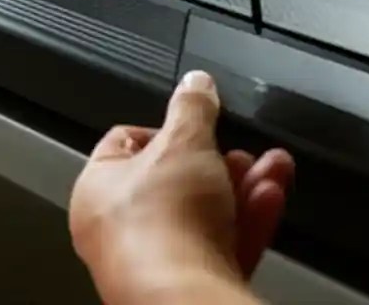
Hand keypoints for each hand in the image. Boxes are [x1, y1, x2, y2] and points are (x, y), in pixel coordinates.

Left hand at [69, 71, 294, 303]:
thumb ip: (194, 107)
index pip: (126, 144)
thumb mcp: (185, 142)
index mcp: (97, 189)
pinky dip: (247, 221)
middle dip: (217, 161)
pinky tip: (271, 198)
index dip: (166, 127)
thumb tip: (196, 84)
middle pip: (174, 181)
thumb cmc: (161, 227)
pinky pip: (222, 245)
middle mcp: (119, 230)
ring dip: (242, 187)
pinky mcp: (190, 285)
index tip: (196, 120)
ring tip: (271, 167)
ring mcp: (156, 262)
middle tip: (236, 150)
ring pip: (205, 215)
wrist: (184, 296)